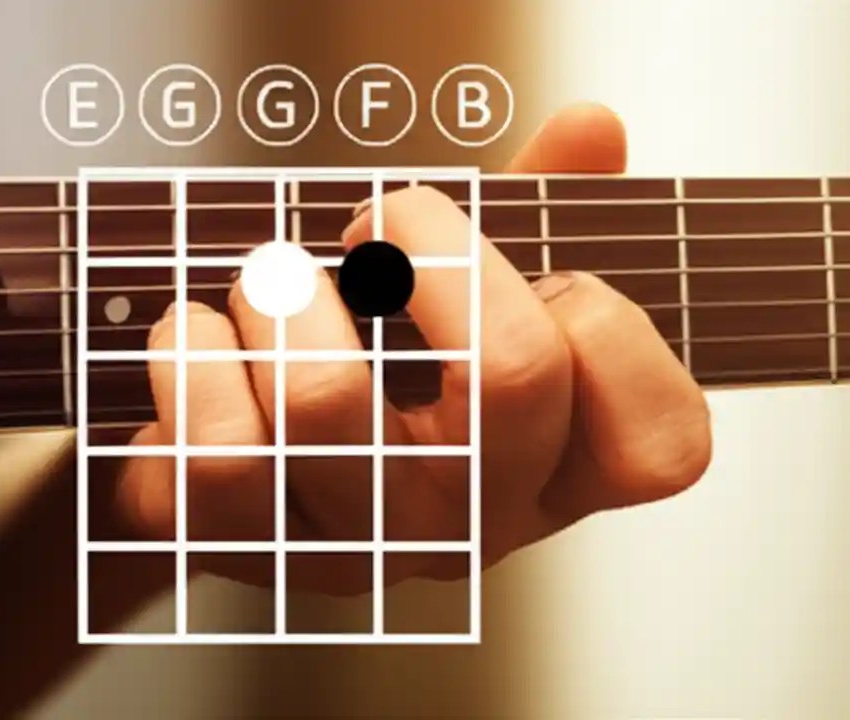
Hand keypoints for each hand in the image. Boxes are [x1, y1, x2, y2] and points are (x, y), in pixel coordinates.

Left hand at [116, 103, 711, 592]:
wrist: (224, 448)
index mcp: (551, 469)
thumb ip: (534, 215)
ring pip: (327, 400)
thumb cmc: (369, 361)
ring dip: (280, 293)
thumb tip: (590, 131)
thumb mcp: (466, 290)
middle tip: (370, 233)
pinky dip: (189, 350)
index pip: (660, 446)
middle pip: (512, 378)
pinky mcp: (246, 549)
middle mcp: (470, 524)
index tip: (532, 267)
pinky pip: (212, 447)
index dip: (605, 323)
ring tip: (264, 285)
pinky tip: (197, 340)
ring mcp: (360, 548)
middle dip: (431, 252)